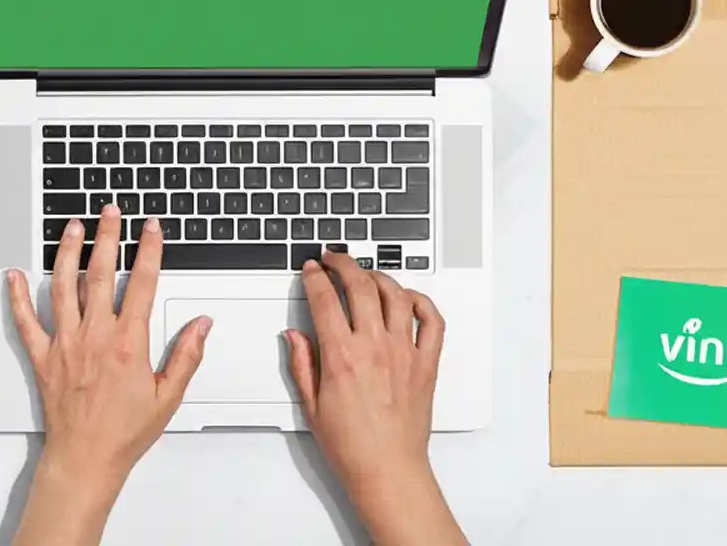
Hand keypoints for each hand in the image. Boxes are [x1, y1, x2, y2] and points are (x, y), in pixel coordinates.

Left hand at [6, 207, 211, 545]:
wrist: (85, 458)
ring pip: (63, 287)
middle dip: (107, 238)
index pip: (142, 284)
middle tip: (110, 212)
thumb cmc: (125, 431)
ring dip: (68, 253)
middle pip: (100, 274)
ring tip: (72, 227)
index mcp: (128, 343)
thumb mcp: (169, 395)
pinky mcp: (43, 357)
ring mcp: (65, 344)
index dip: (149, 251)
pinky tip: (15, 275)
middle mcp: (94, 336)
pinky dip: (17, 296)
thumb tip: (202, 323)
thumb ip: (187, 354)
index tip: (152, 228)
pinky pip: (26, 321)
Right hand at [286, 252, 461, 545]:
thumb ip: (301, 363)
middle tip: (335, 259)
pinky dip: (421, 301)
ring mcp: (404, 351)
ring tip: (367, 274)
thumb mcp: (311, 405)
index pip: (325, 300)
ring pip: (396, 295)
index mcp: (342, 356)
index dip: (315, 277)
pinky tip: (408, 297)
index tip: (311, 269)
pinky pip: (432, 320)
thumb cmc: (351, 445)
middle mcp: (375, 347)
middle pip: (360, 286)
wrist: (387, 468)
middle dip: (344, 264)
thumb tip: (294, 336)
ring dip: (379, 276)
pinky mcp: (426, 362)